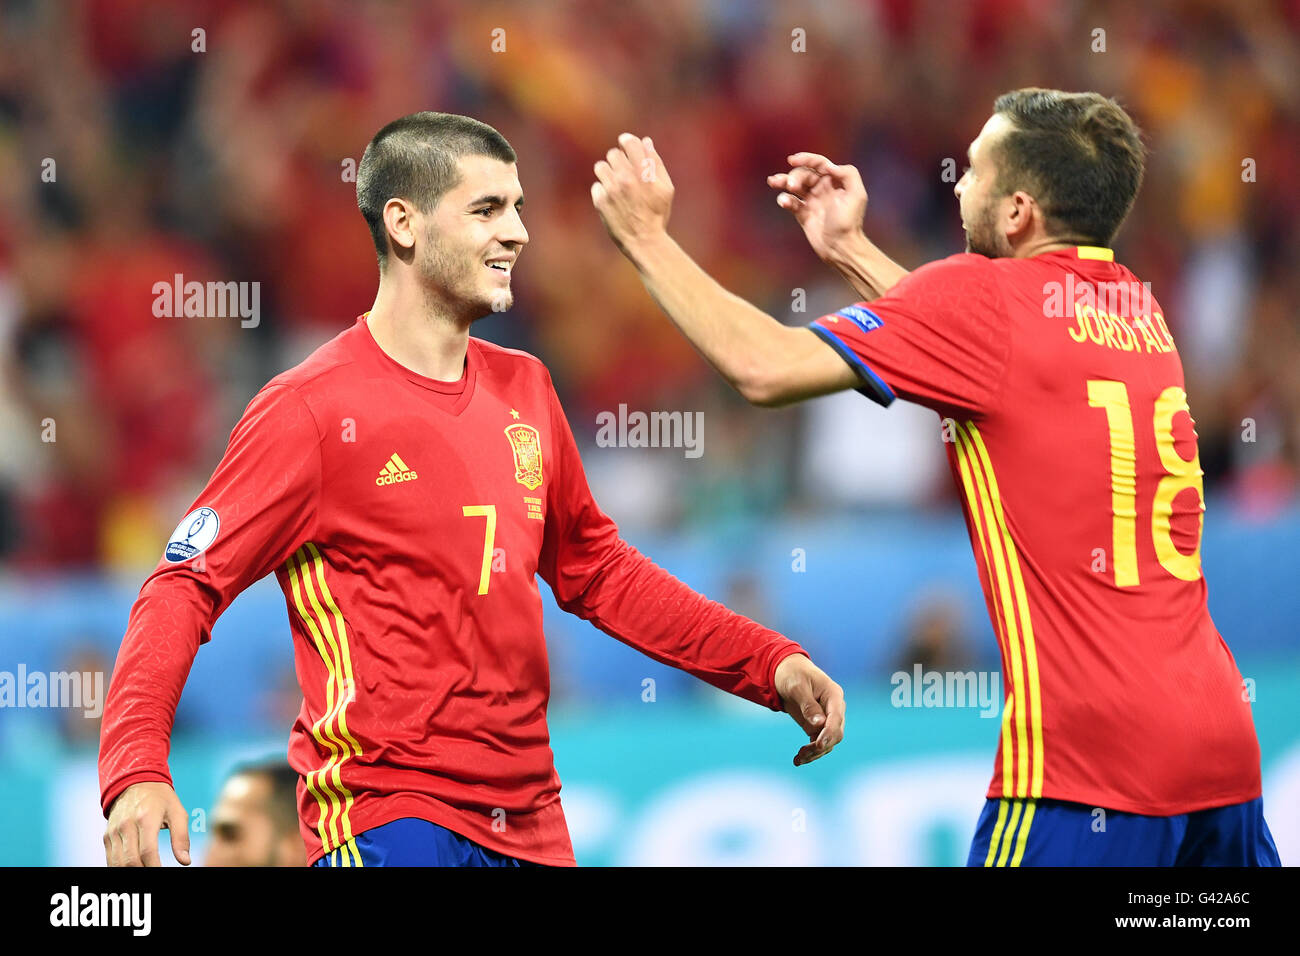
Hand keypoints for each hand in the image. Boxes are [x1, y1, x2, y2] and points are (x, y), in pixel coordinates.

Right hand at [104, 782, 191, 866]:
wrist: (135, 783)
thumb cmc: (161, 799)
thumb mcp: (177, 812)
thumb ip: (181, 837)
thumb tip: (185, 861)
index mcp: (146, 817)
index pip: (148, 851)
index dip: (155, 868)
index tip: (163, 873)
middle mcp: (126, 825)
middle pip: (130, 860)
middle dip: (143, 872)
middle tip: (155, 874)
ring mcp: (114, 831)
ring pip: (118, 863)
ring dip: (130, 872)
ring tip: (145, 872)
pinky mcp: (107, 836)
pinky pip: (111, 859)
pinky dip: (120, 867)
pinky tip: (134, 868)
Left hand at [592, 132, 673, 253]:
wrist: (644, 241)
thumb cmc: (658, 214)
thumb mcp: (665, 188)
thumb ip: (656, 163)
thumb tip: (646, 142)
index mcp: (643, 173)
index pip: (629, 143)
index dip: (626, 141)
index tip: (625, 144)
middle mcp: (626, 178)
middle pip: (613, 154)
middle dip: (618, 159)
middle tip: (623, 170)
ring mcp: (611, 190)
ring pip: (600, 167)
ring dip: (607, 172)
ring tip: (615, 184)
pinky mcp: (600, 201)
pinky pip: (596, 186)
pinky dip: (603, 191)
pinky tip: (613, 200)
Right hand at [767, 152, 867, 262]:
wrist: (841, 247)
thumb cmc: (850, 222)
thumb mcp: (857, 194)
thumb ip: (848, 174)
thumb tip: (828, 165)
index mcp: (835, 182)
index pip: (819, 164)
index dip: (806, 159)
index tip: (792, 160)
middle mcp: (823, 189)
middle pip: (804, 174)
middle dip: (795, 176)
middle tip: (792, 186)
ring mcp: (812, 201)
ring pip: (794, 186)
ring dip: (783, 181)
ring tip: (774, 182)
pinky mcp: (803, 214)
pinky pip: (791, 202)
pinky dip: (784, 200)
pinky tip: (783, 202)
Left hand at [774, 653, 844, 765]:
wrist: (785, 672)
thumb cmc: (793, 674)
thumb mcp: (797, 687)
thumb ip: (808, 705)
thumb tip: (819, 724)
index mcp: (833, 695)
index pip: (837, 717)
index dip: (829, 732)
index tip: (818, 745)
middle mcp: (834, 709)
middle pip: (836, 733)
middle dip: (821, 746)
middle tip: (803, 753)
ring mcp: (827, 719)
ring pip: (828, 742)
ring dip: (815, 753)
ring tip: (798, 759)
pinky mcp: (817, 727)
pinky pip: (818, 743)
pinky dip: (810, 752)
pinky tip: (797, 760)